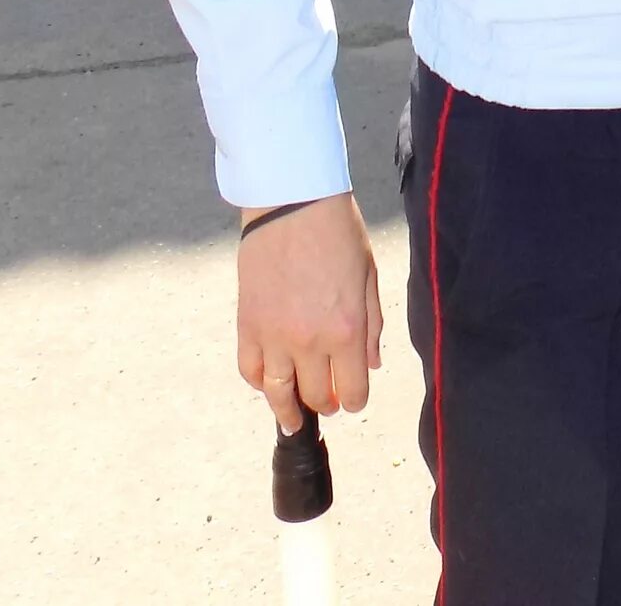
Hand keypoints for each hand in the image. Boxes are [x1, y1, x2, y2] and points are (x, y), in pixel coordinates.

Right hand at [237, 194, 383, 429]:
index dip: (355, 401)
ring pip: (278, 393)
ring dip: (287, 409)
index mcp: (347, 330)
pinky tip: (268, 382)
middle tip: (328, 402)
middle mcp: (310, 341)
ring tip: (292, 418)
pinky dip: (258, 381)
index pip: (352, 390)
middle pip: (317, 396)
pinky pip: (250, 369)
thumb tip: (371, 365)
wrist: (293, 202)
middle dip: (326, 404)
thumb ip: (372, 325)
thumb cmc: (338, 232)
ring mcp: (274, 336)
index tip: (353, 400)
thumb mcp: (368, 276)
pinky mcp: (248, 324)